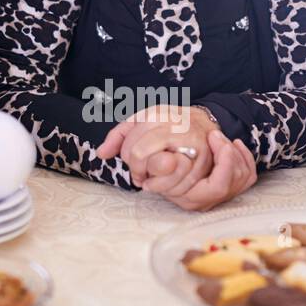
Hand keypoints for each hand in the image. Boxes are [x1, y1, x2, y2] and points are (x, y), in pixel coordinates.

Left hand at [95, 105, 214, 188]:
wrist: (203, 124)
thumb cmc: (168, 125)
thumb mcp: (141, 122)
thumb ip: (119, 136)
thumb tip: (102, 154)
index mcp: (157, 116)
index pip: (132, 147)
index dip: (128, 160)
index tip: (133, 162)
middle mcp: (174, 127)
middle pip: (141, 156)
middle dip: (137, 170)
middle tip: (142, 173)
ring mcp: (191, 144)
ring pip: (162, 171)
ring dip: (154, 183)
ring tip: (152, 180)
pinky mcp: (203, 160)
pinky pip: (182, 183)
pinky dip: (170, 189)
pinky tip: (167, 184)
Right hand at [162, 131, 257, 211]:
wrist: (164, 154)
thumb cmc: (159, 154)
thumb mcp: (152, 157)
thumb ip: (156, 163)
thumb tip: (170, 162)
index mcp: (188, 198)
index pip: (217, 187)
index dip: (224, 163)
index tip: (212, 137)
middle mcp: (204, 201)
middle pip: (233, 181)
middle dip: (229, 153)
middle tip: (214, 135)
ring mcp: (217, 196)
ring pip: (242, 177)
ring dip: (234, 153)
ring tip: (217, 138)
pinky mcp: (228, 188)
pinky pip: (248, 175)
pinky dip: (244, 157)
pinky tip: (234, 145)